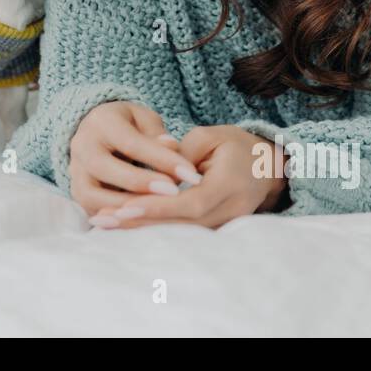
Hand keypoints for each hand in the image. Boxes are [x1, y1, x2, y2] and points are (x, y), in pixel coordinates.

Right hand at [67, 101, 202, 215]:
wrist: (100, 133)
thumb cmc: (130, 126)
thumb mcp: (145, 120)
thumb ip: (157, 135)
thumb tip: (172, 147)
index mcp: (101, 121)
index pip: (131, 142)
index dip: (161, 159)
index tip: (190, 173)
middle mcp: (81, 145)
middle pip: (104, 168)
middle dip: (141, 183)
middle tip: (174, 193)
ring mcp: (75, 171)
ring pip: (93, 195)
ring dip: (126, 205)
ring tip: (159, 211)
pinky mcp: (77, 193)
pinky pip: (93, 210)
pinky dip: (116, 218)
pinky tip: (142, 220)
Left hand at [88, 125, 288, 228]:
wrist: (267, 165)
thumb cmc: (236, 145)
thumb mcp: (210, 136)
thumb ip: (180, 152)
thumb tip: (152, 165)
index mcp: (231, 184)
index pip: (191, 202)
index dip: (158, 207)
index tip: (124, 207)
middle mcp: (233, 210)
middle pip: (183, 225)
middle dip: (141, 224)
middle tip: (102, 220)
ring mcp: (228, 224)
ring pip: (181, 234)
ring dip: (142, 230)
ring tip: (104, 224)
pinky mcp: (218, 229)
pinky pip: (183, 233)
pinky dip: (155, 229)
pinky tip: (124, 226)